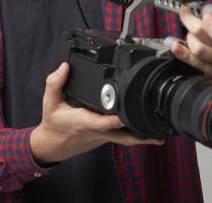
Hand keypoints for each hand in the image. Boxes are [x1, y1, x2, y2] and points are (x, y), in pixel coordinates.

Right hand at [29, 62, 163, 163]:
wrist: (53, 144)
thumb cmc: (54, 122)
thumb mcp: (49, 101)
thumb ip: (54, 83)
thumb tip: (64, 67)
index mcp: (84, 122)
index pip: (102, 122)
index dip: (115, 119)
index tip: (125, 115)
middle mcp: (96, 131)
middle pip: (122, 136)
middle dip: (141, 136)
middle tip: (158, 135)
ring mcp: (103, 136)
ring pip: (126, 138)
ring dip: (142, 136)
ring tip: (161, 134)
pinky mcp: (106, 137)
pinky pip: (123, 136)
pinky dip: (135, 134)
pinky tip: (148, 129)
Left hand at [170, 0, 211, 81]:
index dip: (211, 24)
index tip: (204, 14)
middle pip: (204, 39)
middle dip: (191, 22)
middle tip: (187, 13)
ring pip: (198, 51)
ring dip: (189, 37)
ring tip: (191, 30)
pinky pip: (196, 64)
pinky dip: (183, 54)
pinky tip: (176, 46)